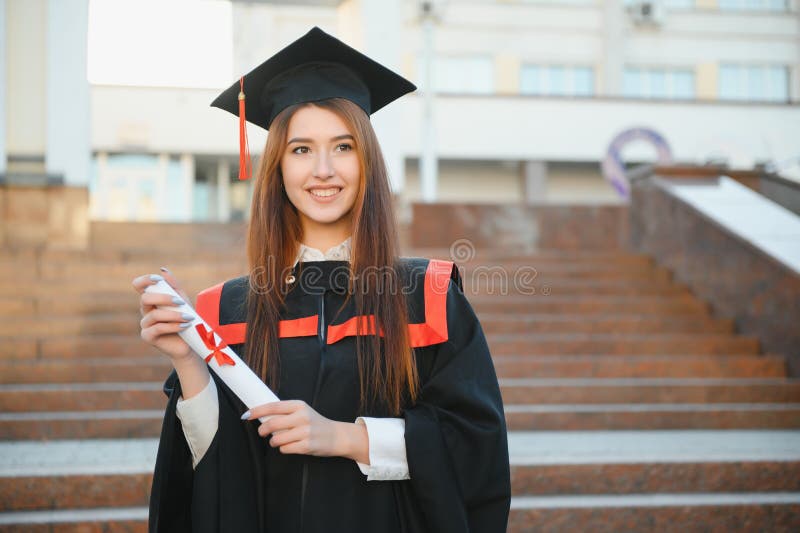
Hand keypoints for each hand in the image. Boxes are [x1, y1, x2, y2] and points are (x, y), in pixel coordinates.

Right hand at [132, 268, 193, 363]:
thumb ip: (174, 286)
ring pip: (154, 315)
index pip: (139, 285)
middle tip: (181, 302)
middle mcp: (146, 311)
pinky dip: (173, 326)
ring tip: (189, 318)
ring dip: (174, 315)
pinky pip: (157, 328)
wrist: (190, 344)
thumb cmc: (186, 321)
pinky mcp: (147, 337)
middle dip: (164, 298)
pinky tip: (184, 326)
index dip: (145, 280)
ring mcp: (145, 324)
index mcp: (152, 300)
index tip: (158, 279)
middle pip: (145, 298)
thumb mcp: (183, 302)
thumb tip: (163, 270)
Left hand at [244, 400, 368, 462]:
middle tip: (262, 433)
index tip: (246, 415)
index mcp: (299, 405)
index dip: (257, 411)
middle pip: (272, 424)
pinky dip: (284, 449)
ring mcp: (305, 432)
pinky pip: (285, 449)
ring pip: (276, 439)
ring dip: (274, 441)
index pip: (273, 406)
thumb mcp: (303, 412)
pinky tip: (292, 446)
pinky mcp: (307, 446)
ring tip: (280, 440)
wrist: (337, 436)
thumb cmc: (316, 424)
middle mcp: (303, 417)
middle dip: (262, 430)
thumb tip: (262, 417)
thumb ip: (286, 413)